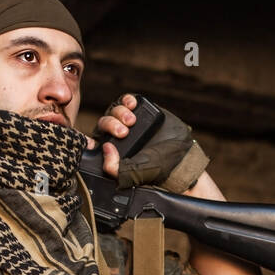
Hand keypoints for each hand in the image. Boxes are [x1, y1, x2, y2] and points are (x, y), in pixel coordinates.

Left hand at [85, 93, 208, 191]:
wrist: (183, 156)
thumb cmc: (159, 168)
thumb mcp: (135, 174)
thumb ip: (116, 168)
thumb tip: (104, 148)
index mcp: (112, 154)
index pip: (94, 143)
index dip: (90, 140)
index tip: (96, 142)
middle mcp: (117, 138)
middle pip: (103, 124)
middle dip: (111, 125)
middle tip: (124, 132)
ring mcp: (128, 123)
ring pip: (113, 111)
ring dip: (119, 112)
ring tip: (132, 119)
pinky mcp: (140, 111)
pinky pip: (126, 100)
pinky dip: (126, 100)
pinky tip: (132, 104)